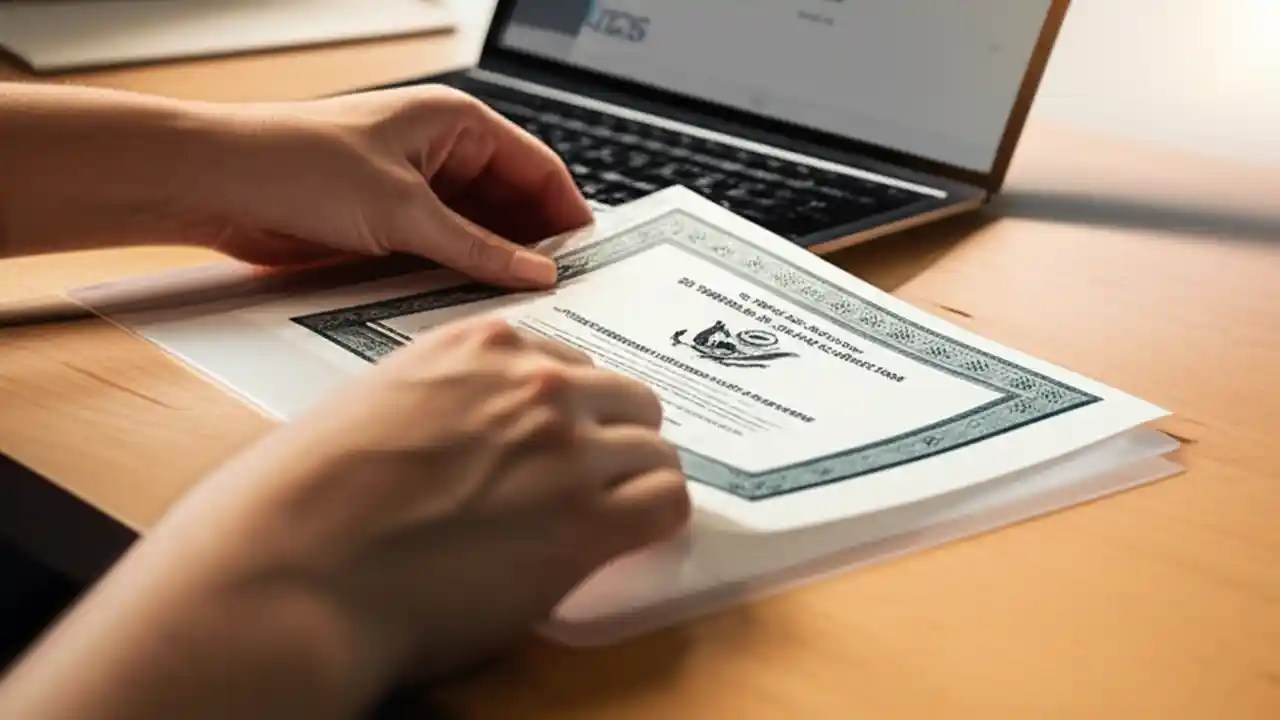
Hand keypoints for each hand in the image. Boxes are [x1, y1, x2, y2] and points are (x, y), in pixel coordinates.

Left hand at [0, 83, 588, 287]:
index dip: (567, 214)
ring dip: (495, 265)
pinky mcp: (390, 225)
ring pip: (479, 232)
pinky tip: (473, 304)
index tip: (589, 260)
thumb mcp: (403, 212)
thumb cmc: (297, 164)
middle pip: (513, 203)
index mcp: (456, 122)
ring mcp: (416, 191)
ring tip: (520, 308)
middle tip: (557, 295)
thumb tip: (535, 272)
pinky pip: (443, 253)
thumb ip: (477, 247)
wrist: (217, 185)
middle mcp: (441, 153)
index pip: (537, 168)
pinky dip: (460, 276)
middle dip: (534, 245)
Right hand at [179, 317, 689, 678]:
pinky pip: (666, 503)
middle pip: (627, 399)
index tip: (564, 443)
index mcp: (480, 345)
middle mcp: (535, 383)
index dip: (571, 413)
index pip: (569, 364)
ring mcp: (567, 447)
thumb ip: (448, 401)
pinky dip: (654, 522)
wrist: (293, 565)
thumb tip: (477, 438)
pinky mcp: (586, 521)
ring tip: (604, 522)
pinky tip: (622, 543)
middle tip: (590, 486)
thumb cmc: (306, 499)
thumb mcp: (377, 404)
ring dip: (634, 485)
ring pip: (654, 451)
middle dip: (613, 441)